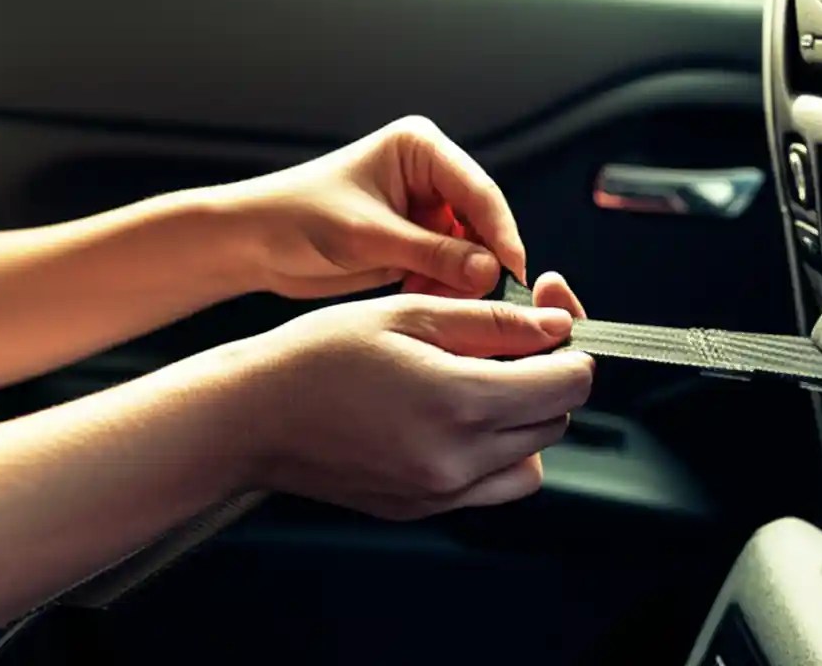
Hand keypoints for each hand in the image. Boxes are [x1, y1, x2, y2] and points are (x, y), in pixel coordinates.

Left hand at [211, 116, 525, 299]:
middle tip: (475, 298)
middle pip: (481, 221)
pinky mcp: (414, 238)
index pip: (479, 191)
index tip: (514, 274)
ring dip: (459, 279)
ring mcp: (423, 207)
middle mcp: (428, 172)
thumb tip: (492, 271)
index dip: (501, 235)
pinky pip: (448, 266)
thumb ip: (435, 254)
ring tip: (431, 298)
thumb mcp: (371, 238)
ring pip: (469, 249)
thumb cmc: (297, 220)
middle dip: (479, 262)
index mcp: (419, 147)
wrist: (251, 242)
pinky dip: (441, 286)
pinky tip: (418, 297)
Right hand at [217, 287, 591, 520]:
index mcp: (458, 402)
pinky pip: (493, 485)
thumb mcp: (407, 313)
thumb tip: (557, 328)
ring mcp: (441, 492)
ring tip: (475, 383)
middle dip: (545, 377)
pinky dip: (495, 453)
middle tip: (503, 345)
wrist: (251, 418)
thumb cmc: (316, 356)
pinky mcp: (424, 509)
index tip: (549, 326)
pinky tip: (453, 418)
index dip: (570, 348)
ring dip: (523, 419)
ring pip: (532, 457)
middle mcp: (457, 459)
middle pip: (554, 420)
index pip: (568, 385)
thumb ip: (492, 323)